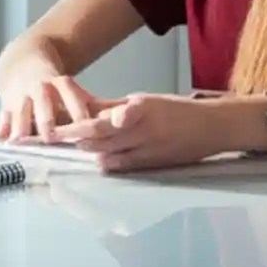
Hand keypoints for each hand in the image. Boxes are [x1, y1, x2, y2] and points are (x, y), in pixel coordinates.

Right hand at [0, 74, 122, 143]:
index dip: (76, 108)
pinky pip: (3, 119)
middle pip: (43, 102)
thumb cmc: (55, 88)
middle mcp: (39, 88)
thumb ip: (98, 104)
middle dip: (45, 117)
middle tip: (49, 136)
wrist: (21, 63)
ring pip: (20, 111)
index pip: (70, 93)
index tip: (84, 124)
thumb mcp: (73, 90)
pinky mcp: (6, 106)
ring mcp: (20, 96)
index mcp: (58, 83)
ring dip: (19, 126)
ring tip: (18, 143)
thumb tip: (127, 111)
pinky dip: (1, 131)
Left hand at [53, 93, 220, 172]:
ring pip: (109, 156)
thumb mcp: (144, 100)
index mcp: (139, 110)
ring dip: (89, 152)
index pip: (100, 122)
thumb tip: (88, 108)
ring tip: (71, 148)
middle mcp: (142, 132)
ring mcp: (148, 151)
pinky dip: (107, 162)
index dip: (76, 128)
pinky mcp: (154, 164)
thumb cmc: (176, 110)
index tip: (58, 130)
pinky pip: (124, 166)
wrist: (213, 126)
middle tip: (54, 140)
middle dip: (76, 141)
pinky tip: (97, 158)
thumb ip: (115, 106)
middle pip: (100, 141)